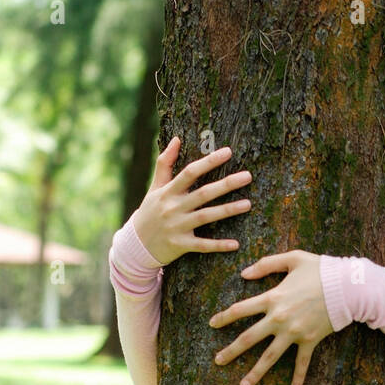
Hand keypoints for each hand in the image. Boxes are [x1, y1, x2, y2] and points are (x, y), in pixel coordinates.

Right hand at [131, 136, 252, 265]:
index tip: (228, 152)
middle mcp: (173, 208)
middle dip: (226, 184)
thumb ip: (165, 164)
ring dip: (227, 210)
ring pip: (206, 217)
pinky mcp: (181, 245)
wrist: (136, 245)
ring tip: (248, 204)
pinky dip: (218, 245)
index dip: (209, 161)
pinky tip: (236, 244)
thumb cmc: (149, 212)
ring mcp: (177, 227)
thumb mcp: (155, 187)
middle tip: (248, 176)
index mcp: (168, 192)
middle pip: (203, 193)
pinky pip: (202, 245)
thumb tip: (177, 139)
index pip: (190, 172)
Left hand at [210, 250, 334, 384]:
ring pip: (270, 356)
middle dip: (231, 351)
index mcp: (272, 297)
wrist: (348, 286)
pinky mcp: (310, 341)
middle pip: (249, 338)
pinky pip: (302, 363)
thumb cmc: (321, 270)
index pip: (240, 309)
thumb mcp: (293, 258)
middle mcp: (279, 318)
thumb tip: (243, 274)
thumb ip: (266, 264)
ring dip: (255, 372)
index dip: (224, 317)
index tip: (212, 324)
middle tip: (218, 361)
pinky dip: (299, 377)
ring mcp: (294, 332)